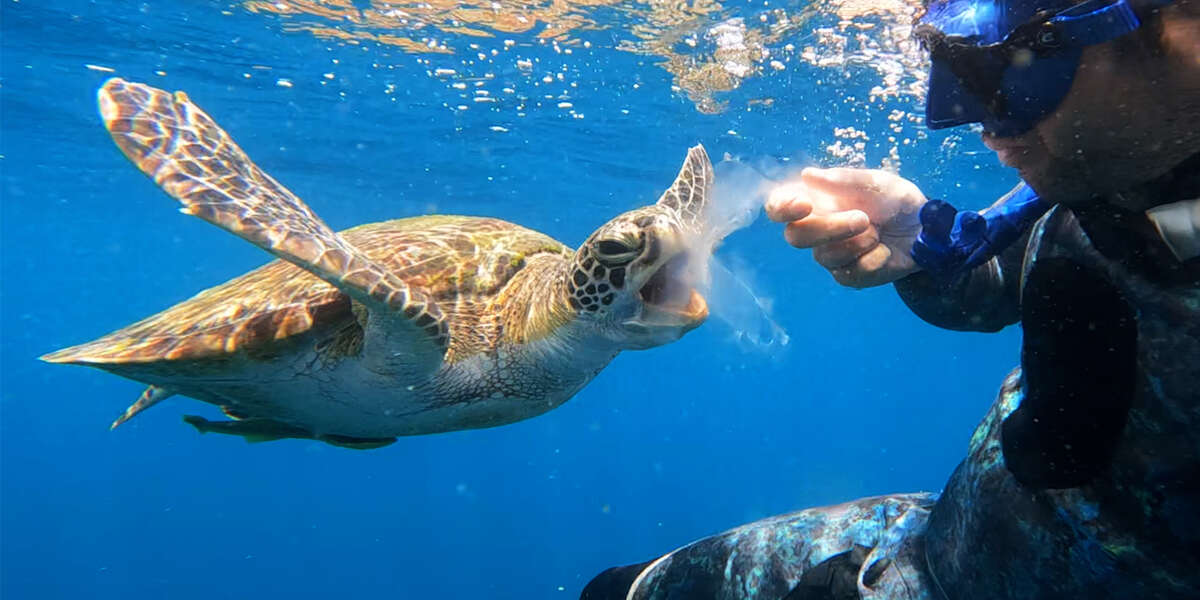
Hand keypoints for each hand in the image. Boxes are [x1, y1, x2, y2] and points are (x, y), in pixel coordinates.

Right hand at [765, 168, 926, 287]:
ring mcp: (830, 255)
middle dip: (829, 228)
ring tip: (878, 232)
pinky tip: (884, 251)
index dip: (782, 208)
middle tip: (862, 218)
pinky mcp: (847, 275)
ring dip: (858, 242)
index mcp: (814, 201)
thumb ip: (842, 180)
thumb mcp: (875, 182)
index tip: (804, 204)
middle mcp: (816, 229)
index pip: (778, 207)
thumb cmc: (895, 200)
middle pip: (795, 236)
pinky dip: (873, 259)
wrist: (925, 230)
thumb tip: (806, 175)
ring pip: (824, 256)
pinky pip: (849, 273)